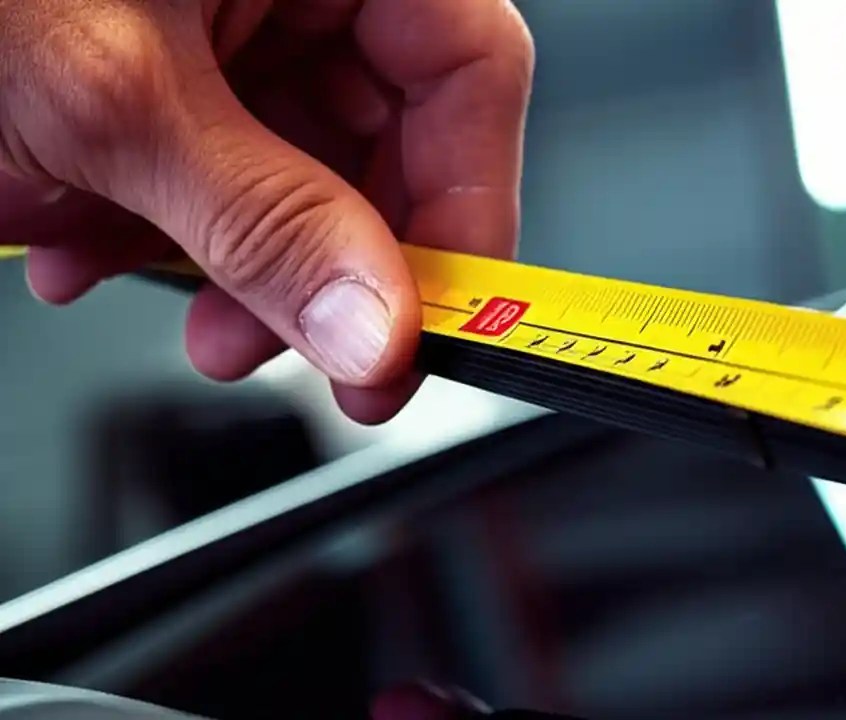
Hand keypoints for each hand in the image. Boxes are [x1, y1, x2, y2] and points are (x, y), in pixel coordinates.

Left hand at [0, 0, 533, 423]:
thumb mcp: (118, 95)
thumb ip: (265, 220)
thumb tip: (376, 330)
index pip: (471, 75)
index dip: (468, 210)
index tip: (432, 324)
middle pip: (386, 136)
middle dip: (324, 256)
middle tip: (298, 347)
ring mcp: (240, 12)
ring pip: (297, 161)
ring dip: (224, 253)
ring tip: (139, 283)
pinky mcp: (175, 51)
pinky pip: (217, 154)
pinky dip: (159, 216)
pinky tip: (84, 236)